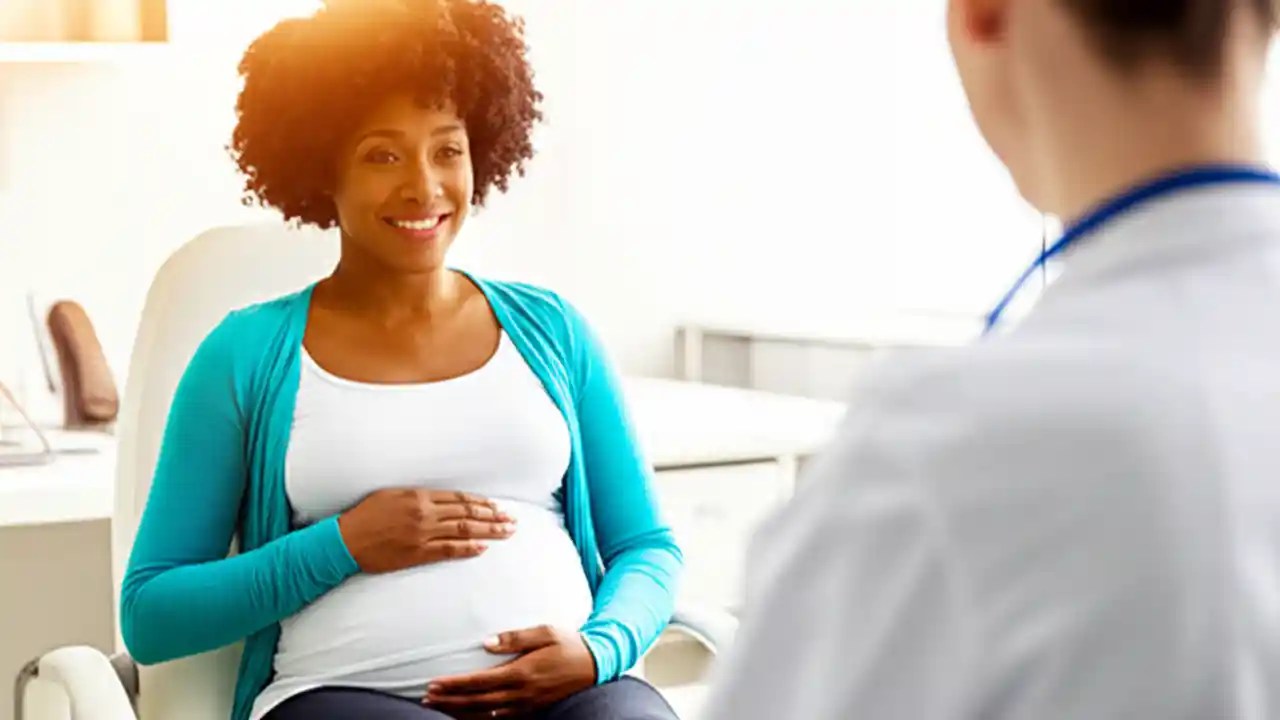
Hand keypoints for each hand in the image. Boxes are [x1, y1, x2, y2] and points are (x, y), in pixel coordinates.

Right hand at [338, 489, 515, 572]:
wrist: (344, 540)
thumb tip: (438, 499)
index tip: (497, 506)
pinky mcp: (416, 553)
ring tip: (506, 532)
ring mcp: (422, 534)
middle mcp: (424, 513)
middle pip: (467, 513)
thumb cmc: (364, 516)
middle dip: (493, 516)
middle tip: (512, 520)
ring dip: (488, 531)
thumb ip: (417, 497)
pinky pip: (448, 550)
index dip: (481, 503)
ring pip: (463, 531)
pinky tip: (483, 548)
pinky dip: (467, 549)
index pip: (458, 498)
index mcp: (418, 496)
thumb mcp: (391, 495)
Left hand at [424, 625, 597, 717]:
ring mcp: (526, 705)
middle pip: (477, 702)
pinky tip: (467, 715)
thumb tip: (485, 643)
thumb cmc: (568, 644)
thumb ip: (514, 638)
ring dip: (460, 712)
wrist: (594, 665)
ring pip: (485, 714)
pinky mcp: (531, 710)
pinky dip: (479, 718)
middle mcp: (521, 693)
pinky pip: (499, 719)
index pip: (479, 682)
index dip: (454, 685)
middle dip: (450, 701)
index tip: (434, 684)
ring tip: (439, 708)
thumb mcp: (544, 632)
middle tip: (427, 697)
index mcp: (521, 673)